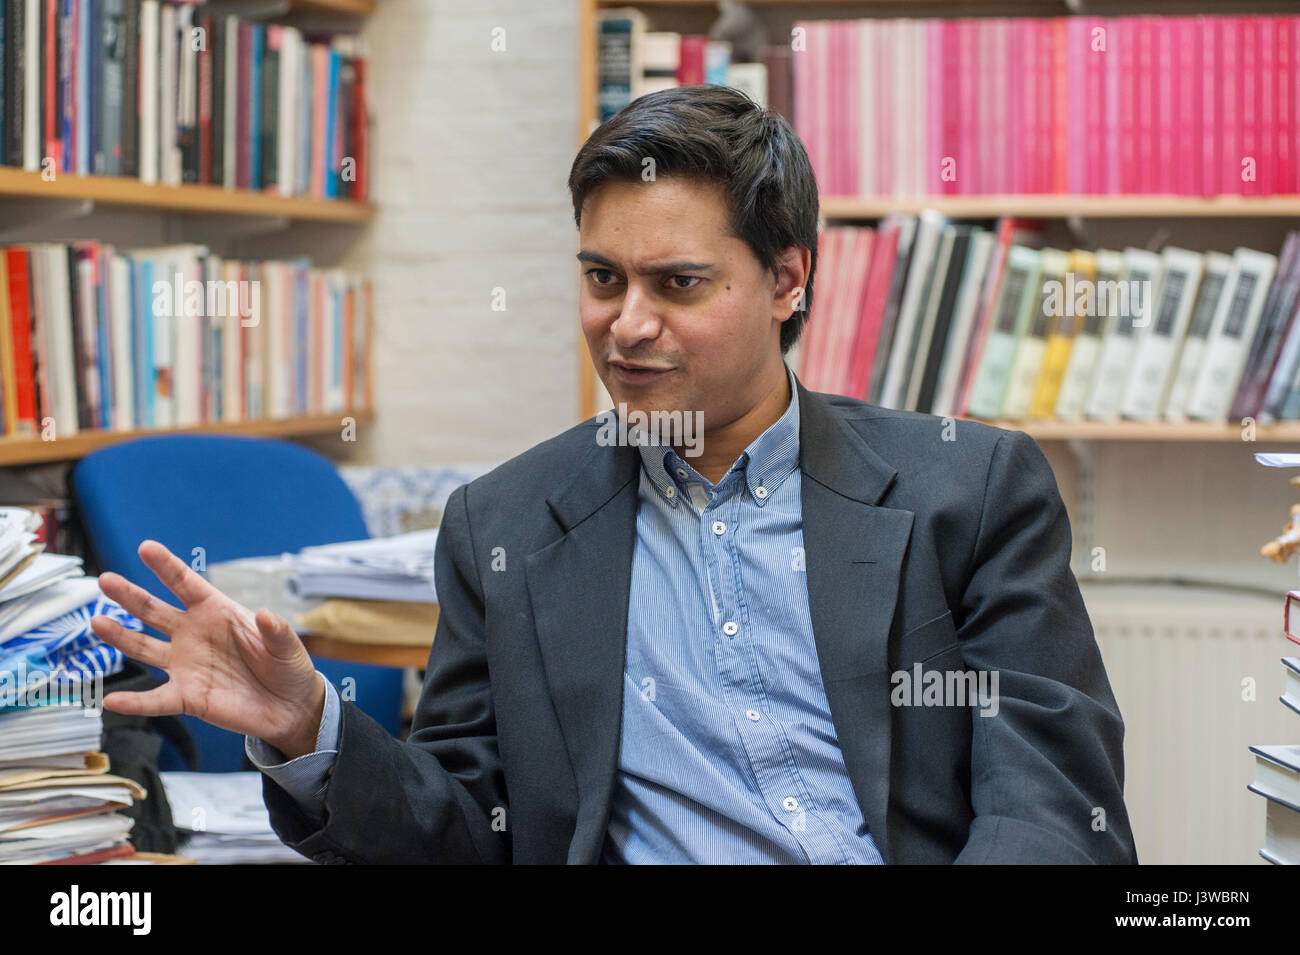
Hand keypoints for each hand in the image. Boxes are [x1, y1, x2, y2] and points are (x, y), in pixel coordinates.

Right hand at [91, 540, 326, 759]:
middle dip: (130, 596)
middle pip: (154, 611)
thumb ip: (275, 630)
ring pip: (144, 647)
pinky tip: (112, 700)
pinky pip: (156, 699)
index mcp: (217, 612)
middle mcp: (194, 634)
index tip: (146, 547)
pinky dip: (134, 701)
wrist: (289, 707)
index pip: (187, 584)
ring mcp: (186, 665)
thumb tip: (264, 613)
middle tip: (105, 580)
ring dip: (120, 636)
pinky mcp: (187, 697)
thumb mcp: (287, 646)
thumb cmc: (287, 667)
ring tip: (97, 623)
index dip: (167, 567)